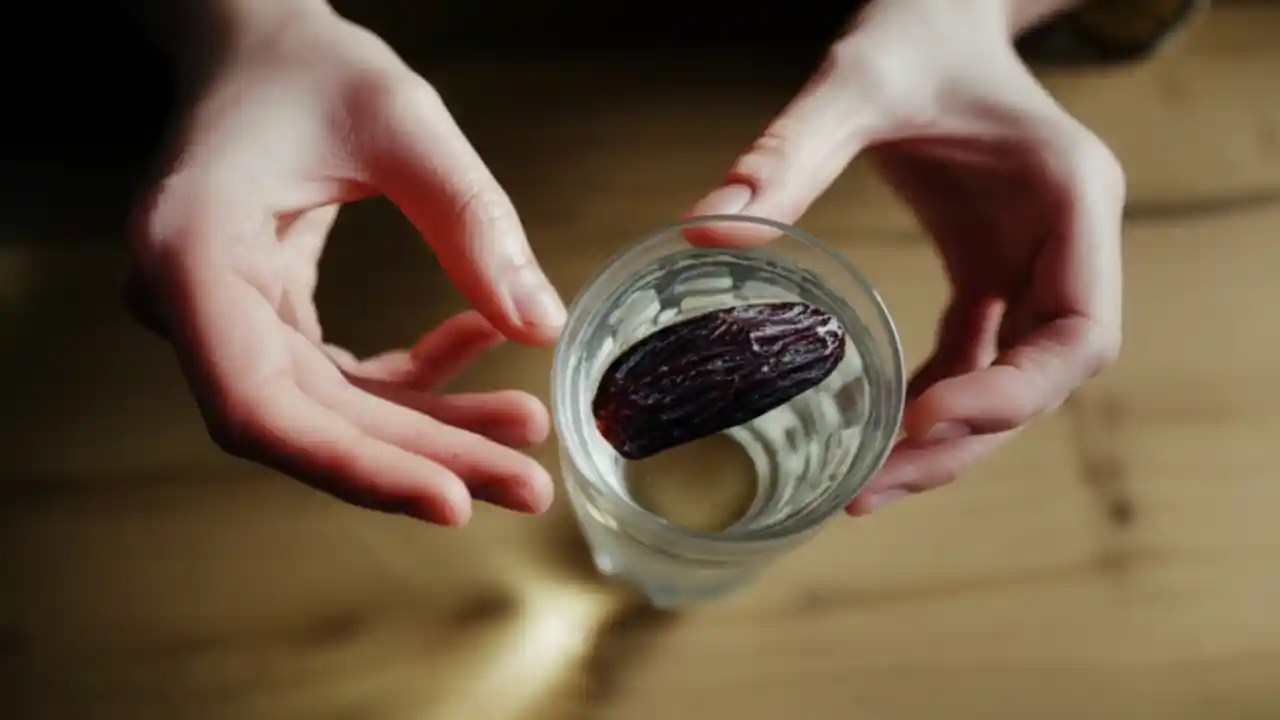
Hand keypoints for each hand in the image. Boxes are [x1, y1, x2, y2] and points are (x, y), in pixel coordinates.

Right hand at [126, 2, 563, 525]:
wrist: (256, 41)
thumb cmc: (308, 64)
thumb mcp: (403, 121)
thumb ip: (471, 220)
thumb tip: (540, 326)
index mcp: (190, 253)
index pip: (260, 406)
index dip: (358, 469)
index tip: (455, 500)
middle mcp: (190, 302)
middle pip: (311, 423)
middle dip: (426, 457)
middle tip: (528, 484)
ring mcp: (222, 317)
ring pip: (333, 410)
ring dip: (432, 427)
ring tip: (524, 428)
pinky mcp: (262, 317)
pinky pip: (341, 376)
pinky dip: (414, 376)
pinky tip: (478, 344)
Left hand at [686, 0, 1123, 513]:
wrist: (939, 7)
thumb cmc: (917, 30)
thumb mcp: (858, 80)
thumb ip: (791, 150)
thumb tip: (705, 227)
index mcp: (1071, 201)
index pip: (1080, 334)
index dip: (1013, 394)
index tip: (922, 420)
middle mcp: (1067, 245)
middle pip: (1043, 380)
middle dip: (965, 441)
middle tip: (869, 488)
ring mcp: (1034, 262)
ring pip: (1009, 383)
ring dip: (944, 442)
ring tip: (860, 489)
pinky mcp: (992, 269)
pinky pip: (971, 355)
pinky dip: (926, 401)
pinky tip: (869, 433)